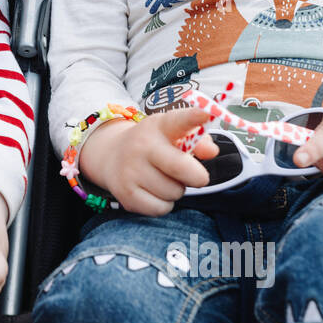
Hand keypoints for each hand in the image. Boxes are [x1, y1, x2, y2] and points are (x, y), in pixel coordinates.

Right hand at [77, 107, 220, 215]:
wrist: (111, 155)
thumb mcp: (174, 134)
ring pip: (174, 192)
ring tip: (164, 180)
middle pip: (181, 168)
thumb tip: (211, 152)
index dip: (193, 117)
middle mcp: (141, 146)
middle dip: (197, 176)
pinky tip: (154, 192)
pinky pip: (161, 208)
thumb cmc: (154, 146)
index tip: (206, 113)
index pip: (178, 121)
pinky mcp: (125, 194)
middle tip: (195, 176)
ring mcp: (130, 170)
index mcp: (159, 126)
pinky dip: (163, 204)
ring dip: (176, 190)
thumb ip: (198, 139)